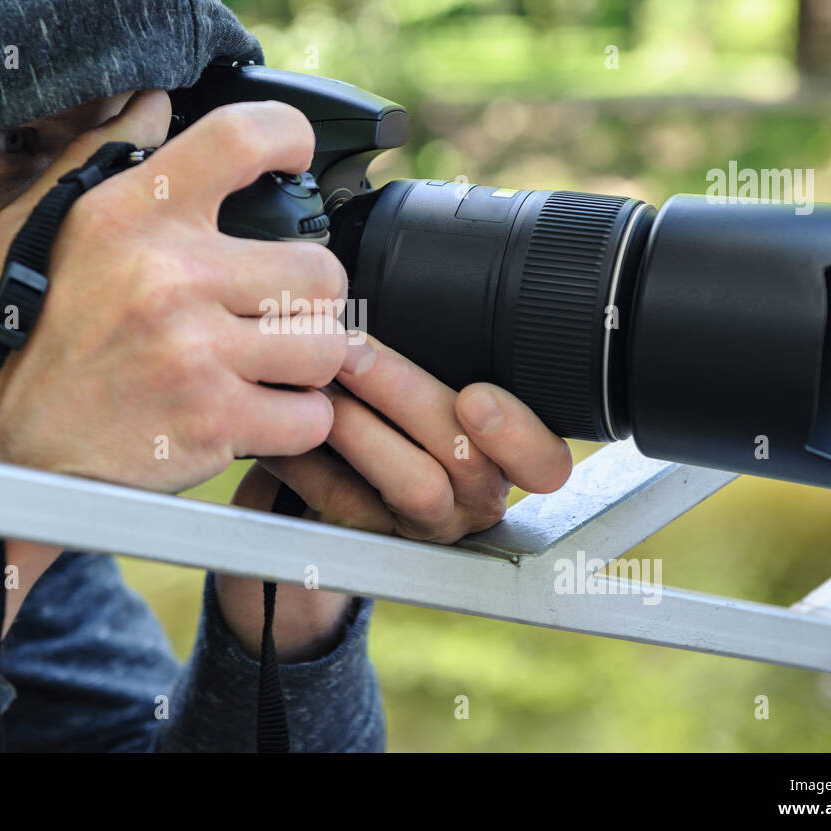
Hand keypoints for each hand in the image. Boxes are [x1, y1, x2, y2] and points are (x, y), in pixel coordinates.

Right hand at [0, 91, 351, 660]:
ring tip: (271, 363)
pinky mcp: (213, 424)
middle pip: (319, 267)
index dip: (290, 137)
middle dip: (308, 293)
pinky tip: (259, 413)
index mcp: (130, 216)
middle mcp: (170, 278)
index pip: (242, 137)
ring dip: (307, 359)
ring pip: (326, 345)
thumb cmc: (21, 334)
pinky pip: (309, 416)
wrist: (2, 451)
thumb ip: (99, 155)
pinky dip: (295, 420)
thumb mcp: (39, 226)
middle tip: (278, 308)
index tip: (296, 158)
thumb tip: (152, 101)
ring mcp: (196, 354)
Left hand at [216, 332, 570, 660]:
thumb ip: (436, 355)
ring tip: (321, 381)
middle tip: (353, 348)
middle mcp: (474, 498)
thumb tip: (402, 289)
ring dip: (362, 426)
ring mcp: (422, 525)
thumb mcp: (424, 384)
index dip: (519, 434)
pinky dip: (311, 458)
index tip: (477, 398)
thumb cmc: (387, 413)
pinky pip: (346, 502)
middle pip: (465, 456)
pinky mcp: (369, 540)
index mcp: (506, 457)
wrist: (327, 485)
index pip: (544, 463)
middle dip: (405, 393)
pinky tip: (286, 422)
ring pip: (414, 485)